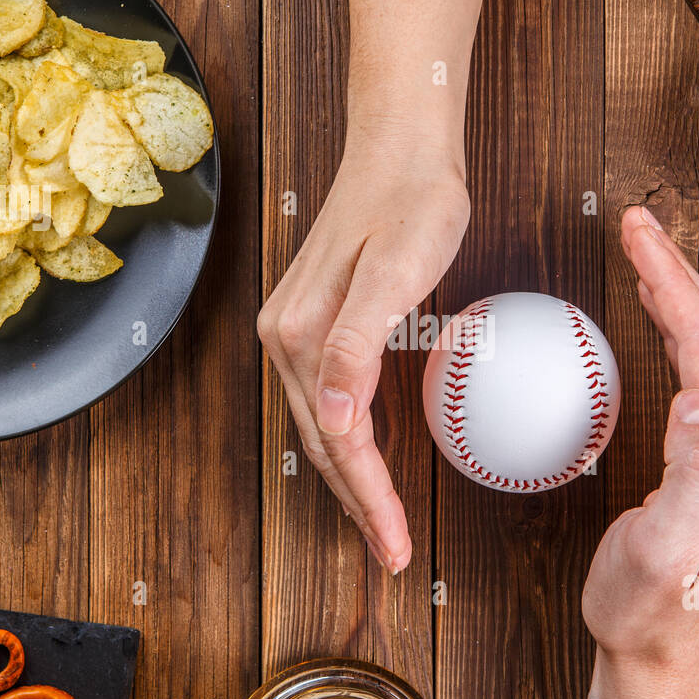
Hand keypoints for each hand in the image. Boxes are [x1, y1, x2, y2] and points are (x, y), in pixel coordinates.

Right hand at [257, 132, 469, 572]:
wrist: (402, 146)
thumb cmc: (411, 203)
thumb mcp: (395, 274)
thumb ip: (358, 346)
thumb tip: (331, 420)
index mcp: (303, 335)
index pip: (339, 441)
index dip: (370, 498)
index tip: (397, 546)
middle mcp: (287, 338)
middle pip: (324, 444)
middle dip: (359, 503)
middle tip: (392, 552)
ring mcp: (297, 329)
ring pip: (323, 427)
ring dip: (352, 479)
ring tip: (381, 522)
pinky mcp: (316, 320)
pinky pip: (329, 399)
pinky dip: (350, 440)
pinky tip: (368, 455)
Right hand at [574, 205, 698, 698]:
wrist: (660, 655)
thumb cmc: (649, 610)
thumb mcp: (663, 552)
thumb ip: (691, 477)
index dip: (670, 285)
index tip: (636, 237)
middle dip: (677, 273)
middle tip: (636, 226)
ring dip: (684, 296)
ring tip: (648, 258)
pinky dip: (687, 334)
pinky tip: (668, 323)